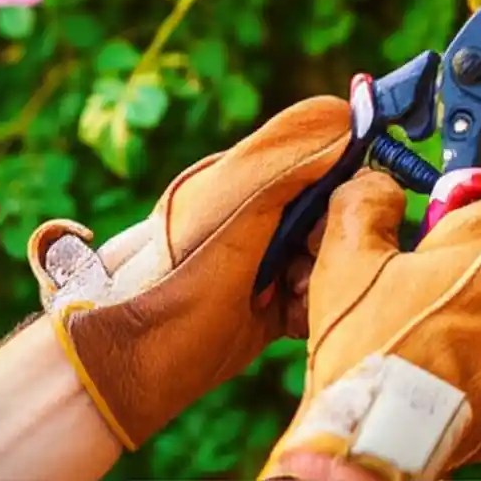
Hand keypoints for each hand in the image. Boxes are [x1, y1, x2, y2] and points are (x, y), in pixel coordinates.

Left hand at [28, 96, 348, 448]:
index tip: (335, 218)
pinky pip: (314, 297)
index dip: (339, 189)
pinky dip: (310, 309)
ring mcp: (261, 259)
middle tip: (300, 269)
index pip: (322, 160)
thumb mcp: (232, 209)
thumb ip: (285, 161)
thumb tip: (343, 116)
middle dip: (330, 243)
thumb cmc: (174, 283)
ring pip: (327, 258)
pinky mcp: (267, 304)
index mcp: (242, 177)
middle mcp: (255, 214)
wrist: (136, 365)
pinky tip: (287, 321)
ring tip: (287, 300)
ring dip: (322, 281)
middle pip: (331, 214)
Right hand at [261, 170, 480, 480]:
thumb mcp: (345, 258)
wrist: (375, 439)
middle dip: (448, 276)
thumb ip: (365, 203)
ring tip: (403, 348)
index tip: (429, 228)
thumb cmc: (363, 345)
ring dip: (455, 325)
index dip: (459, 211)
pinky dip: (461, 374)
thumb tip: (378, 185)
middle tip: (396, 299)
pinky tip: (420, 382)